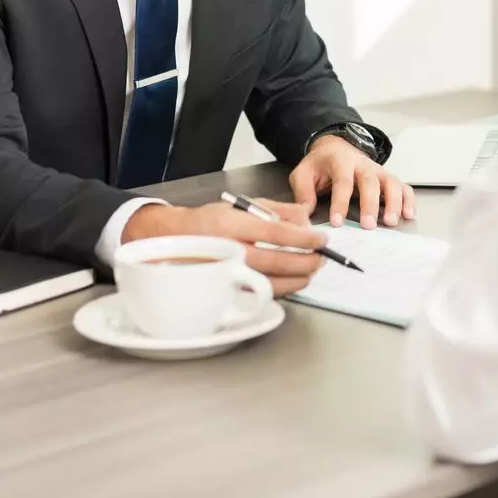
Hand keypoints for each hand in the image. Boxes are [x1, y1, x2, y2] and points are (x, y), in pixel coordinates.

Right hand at [119, 198, 325, 296]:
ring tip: (311, 269)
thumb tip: (307, 220)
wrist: (174, 240)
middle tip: (322, 257)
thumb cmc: (211, 220)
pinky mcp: (228, 291)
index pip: (277, 233)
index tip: (322, 239)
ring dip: (299, 278)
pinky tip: (293, 279)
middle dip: (307, 261)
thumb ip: (278, 210)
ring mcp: (228, 274)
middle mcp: (229, 250)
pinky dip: (284, 288)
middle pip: (278, 261)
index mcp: (232, 224)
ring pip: (273, 283)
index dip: (304, 238)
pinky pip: (262, 293)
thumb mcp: (243, 204)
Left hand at [290, 133, 414, 229]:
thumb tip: (305, 213)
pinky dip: (408, 200)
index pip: (342, 182)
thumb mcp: (303, 173)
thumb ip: (302, 191)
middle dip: (370, 205)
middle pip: (370, 182)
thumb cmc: (320, 165)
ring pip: (390, 183)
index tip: (337, 222)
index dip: (340, 202)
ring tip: (391, 222)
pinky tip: (409, 215)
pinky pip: (403, 187)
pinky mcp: (387, 178)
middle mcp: (362, 164)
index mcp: (340, 161)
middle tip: (368, 226)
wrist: (335, 148)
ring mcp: (378, 170)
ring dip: (393, 203)